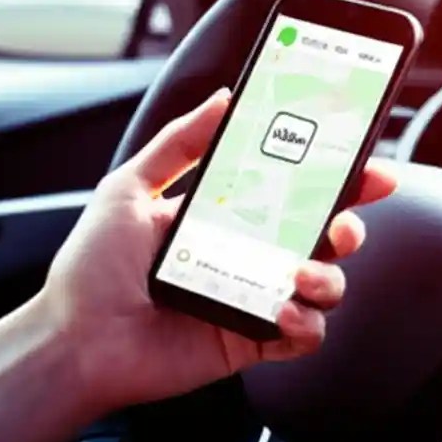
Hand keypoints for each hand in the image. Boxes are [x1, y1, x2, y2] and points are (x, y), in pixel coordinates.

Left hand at [39, 88, 395, 411]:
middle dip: (351, 224)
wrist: (73, 341)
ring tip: (299, 273)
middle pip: (326, 234)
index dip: (340, 176)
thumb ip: (179, 142)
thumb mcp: (128, 189)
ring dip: (329, 276)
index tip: (367, 164)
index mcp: (231, 215)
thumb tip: (224, 99)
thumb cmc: (93, 269)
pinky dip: (308, 324)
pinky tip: (284, 312)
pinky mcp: (254, 340)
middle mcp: (252, 255)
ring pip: (328, 284)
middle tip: (341, 223)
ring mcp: (257, 297)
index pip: (298, 189)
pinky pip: (306, 334)